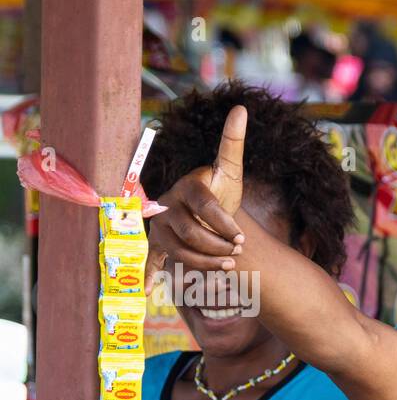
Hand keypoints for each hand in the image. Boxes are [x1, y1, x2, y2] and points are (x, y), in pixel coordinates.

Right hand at [145, 105, 247, 289]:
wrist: (211, 214)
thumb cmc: (222, 192)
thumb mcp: (231, 171)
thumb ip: (233, 142)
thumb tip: (241, 109)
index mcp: (186, 186)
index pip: (203, 205)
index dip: (224, 222)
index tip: (242, 238)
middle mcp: (168, 205)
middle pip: (191, 232)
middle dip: (217, 245)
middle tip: (237, 254)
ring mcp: (160, 226)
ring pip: (180, 251)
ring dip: (206, 263)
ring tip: (228, 266)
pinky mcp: (158, 244)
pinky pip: (152, 261)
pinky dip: (150, 275)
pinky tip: (150, 290)